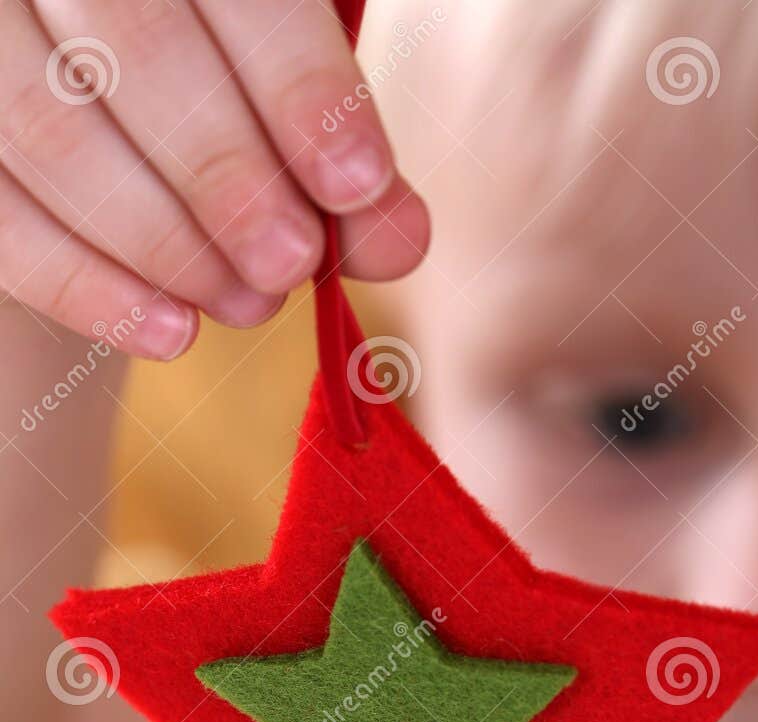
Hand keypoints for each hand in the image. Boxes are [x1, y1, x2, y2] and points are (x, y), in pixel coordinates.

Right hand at [0, 0, 429, 358]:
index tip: (358, 184)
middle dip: (226, 172)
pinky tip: (171, 335)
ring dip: (164, 239)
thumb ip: (341, 163)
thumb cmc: (219, 96)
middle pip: (131, 41)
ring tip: (250, 303)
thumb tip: (399, 244)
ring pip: (47, 125)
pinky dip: (86, 286)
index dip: (298, 79)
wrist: (103, 119)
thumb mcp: (284, 104)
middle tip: (292, 264)